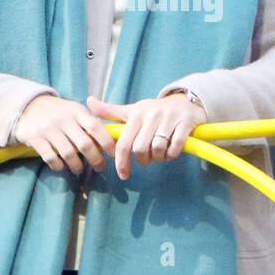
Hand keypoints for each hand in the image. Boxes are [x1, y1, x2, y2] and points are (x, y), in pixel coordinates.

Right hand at [13, 94, 116, 174]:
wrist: (28, 106)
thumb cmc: (59, 112)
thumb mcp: (74, 110)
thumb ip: (89, 122)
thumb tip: (111, 139)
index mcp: (76, 111)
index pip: (95, 126)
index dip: (106, 142)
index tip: (113, 154)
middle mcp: (63, 119)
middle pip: (84, 144)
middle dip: (95, 159)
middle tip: (100, 167)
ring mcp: (48, 129)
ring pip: (68, 154)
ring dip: (77, 166)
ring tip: (79, 170)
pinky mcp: (35, 139)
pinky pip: (50, 158)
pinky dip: (58, 166)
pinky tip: (62, 166)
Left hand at [86, 94, 206, 180]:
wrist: (184, 101)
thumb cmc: (154, 110)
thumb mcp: (133, 110)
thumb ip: (110, 110)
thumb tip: (89, 101)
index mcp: (136, 114)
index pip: (124, 142)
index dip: (121, 162)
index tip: (123, 174)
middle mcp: (152, 115)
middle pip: (140, 149)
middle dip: (143, 160)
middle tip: (146, 159)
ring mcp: (169, 118)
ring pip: (158, 148)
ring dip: (158, 158)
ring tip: (160, 155)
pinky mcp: (185, 123)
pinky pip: (175, 146)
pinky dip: (172, 154)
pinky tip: (170, 152)